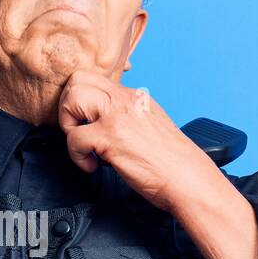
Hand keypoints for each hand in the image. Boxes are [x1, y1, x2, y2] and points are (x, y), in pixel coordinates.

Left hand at [56, 70, 257, 258]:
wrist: (189, 180)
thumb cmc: (171, 162)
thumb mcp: (150, 126)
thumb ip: (128, 117)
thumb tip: (103, 122)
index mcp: (134, 97)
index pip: (93, 79)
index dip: (81, 101)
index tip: (86, 124)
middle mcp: (125, 100)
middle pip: (77, 80)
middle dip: (68, 108)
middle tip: (79, 132)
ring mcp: (117, 116)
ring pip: (71, 99)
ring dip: (69, 126)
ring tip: (85, 147)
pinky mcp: (111, 137)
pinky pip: (74, 139)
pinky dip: (77, 157)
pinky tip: (94, 166)